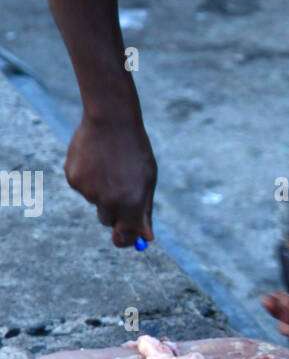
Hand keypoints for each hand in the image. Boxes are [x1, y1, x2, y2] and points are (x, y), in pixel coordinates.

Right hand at [65, 111, 156, 247]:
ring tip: (110, 165)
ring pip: (94, 202)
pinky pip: (82, 187)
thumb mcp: (147, 180)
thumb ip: (145, 211)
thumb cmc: (134, 149)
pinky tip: (96, 160)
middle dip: (114, 211)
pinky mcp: (72, 178)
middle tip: (120, 190)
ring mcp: (87, 190)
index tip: (127, 238)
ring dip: (102, 191)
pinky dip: (88, 178)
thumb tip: (146, 238)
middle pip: (107, 221)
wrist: (111, 119)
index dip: (126, 239)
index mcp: (130, 202)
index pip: (125, 236)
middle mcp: (108, 200)